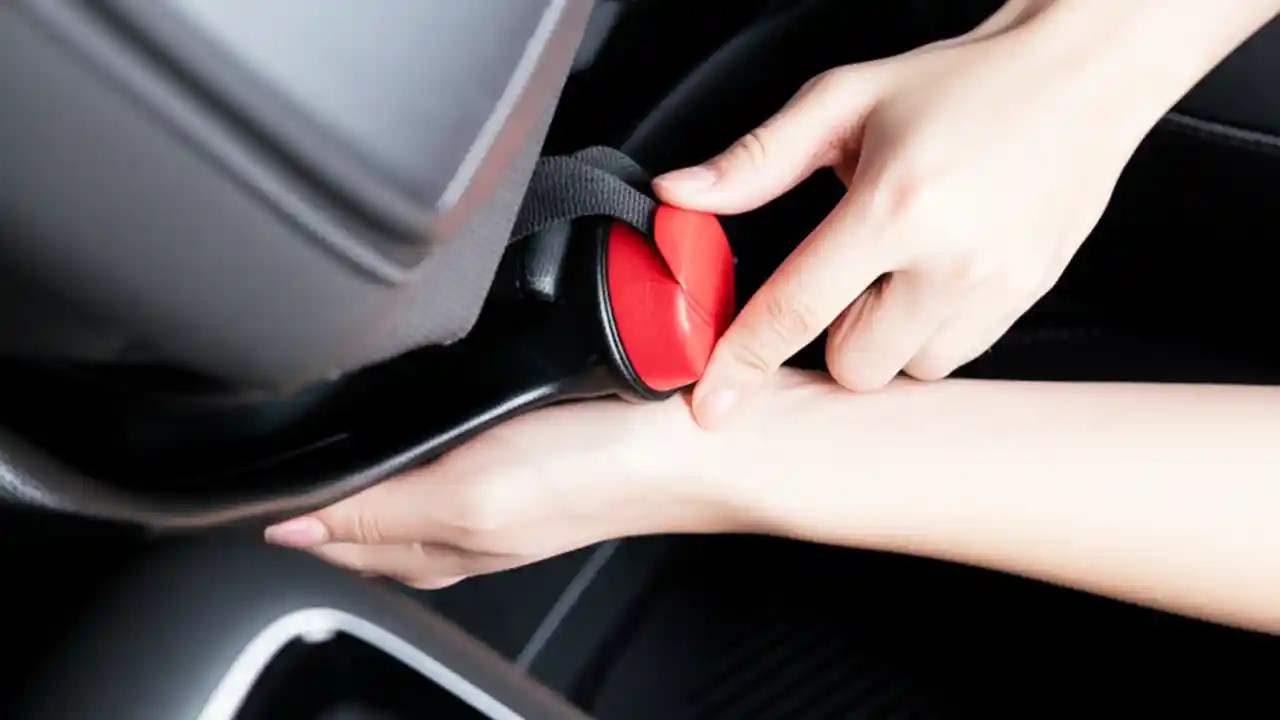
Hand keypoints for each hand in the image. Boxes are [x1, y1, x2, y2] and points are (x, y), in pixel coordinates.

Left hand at [263, 396, 733, 588]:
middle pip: (362, 522)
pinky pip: (449, 462)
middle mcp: (463, 525)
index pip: (332, 539)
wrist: (692, 446)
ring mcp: (498, 494)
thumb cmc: (598, 471)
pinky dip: (418, 448)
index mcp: (439, 544)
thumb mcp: (470, 493)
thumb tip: (289, 527)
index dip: (287, 513)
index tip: (244, 482)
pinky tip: (425, 423)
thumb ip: (378, 511)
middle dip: (316, 498)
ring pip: (402, 493)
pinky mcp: (531, 462)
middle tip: (276, 458)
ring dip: (361, 472)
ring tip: (329, 443)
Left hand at [653, 0, 1170, 427]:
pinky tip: (940, 272)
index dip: (744, 363)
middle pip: (855, 365)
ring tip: (904, 265)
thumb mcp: (844, 100)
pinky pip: (956, 357)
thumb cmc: (960, 82)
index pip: (796, 310)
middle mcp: (950, 259)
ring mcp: (999, 286)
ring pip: (907, 370)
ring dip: (887, 337)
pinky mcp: (1030, 297)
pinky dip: (931, 332)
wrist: (1080, 72)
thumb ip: (755, 159)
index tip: (712, 407)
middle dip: (834, 332)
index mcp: (893, 206)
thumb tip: (679, 195)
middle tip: (852, 268)